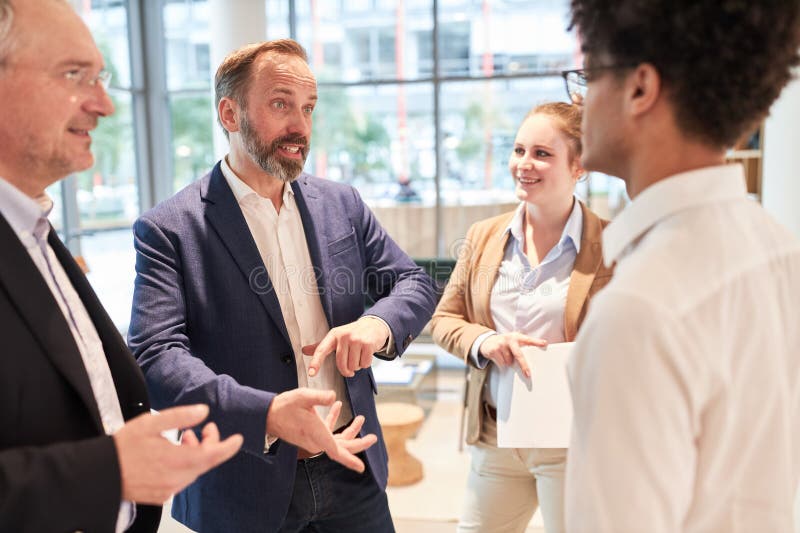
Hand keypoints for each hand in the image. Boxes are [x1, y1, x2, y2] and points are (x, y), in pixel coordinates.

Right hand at [113, 404, 242, 503]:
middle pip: (205, 463)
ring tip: (185, 437)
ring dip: (196, 454)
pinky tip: (174, 453)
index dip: (228, 446)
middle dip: (209, 444)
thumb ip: (180, 416)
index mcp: (176, 460)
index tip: (238, 438)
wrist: (99, 473)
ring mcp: (168, 490)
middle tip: (205, 428)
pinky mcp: (161, 496)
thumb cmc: (122, 447)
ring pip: (194, 471)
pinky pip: (182, 480)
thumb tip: (203, 411)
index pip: (213, 455)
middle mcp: (175, 479)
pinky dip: (184, 466)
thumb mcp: (151, 423)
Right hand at [266, 388, 376, 471]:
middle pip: (342, 447)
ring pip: (337, 439)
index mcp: (317, 435)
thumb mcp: (302, 397)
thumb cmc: (284, 406)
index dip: (350, 460)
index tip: (361, 468)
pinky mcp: (311, 433)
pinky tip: (338, 406)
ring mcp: (314, 438)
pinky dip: (335, 421)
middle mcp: (317, 440)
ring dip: (350, 430)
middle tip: (373, 437)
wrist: (267, 414)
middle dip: (359, 443)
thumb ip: (319, 397)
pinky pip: (327, 431)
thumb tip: (333, 396)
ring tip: (361, 418)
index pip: (337, 452)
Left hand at [303, 316, 388, 377]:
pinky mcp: (368, 344)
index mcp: (334, 335)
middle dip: (346, 370)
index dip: (316, 362)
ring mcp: (357, 339)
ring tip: (359, 357)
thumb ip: (321, 346)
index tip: (311, 373)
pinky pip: (364, 364)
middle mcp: (344, 336)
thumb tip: (304, 350)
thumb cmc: (352, 333)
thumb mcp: (336, 337)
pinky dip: (365, 364)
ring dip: (357, 366)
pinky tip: (366, 355)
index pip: (322, 350)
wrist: (373, 325)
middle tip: (350, 370)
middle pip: (341, 364)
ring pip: (354, 366)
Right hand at [478, 332, 546, 377]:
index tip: (544, 343)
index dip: (536, 341)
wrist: (486, 341)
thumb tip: (528, 362)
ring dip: (508, 363)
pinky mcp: (493, 350)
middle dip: (523, 365)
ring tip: (505, 357)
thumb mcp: (513, 341)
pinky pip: (501, 363)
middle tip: (528, 374)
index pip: (528, 339)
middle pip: (518, 355)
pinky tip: (498, 358)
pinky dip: (501, 364)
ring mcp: (500, 344)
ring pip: (509, 362)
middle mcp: (509, 339)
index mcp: (516, 337)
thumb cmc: (505, 343)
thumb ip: (520, 347)